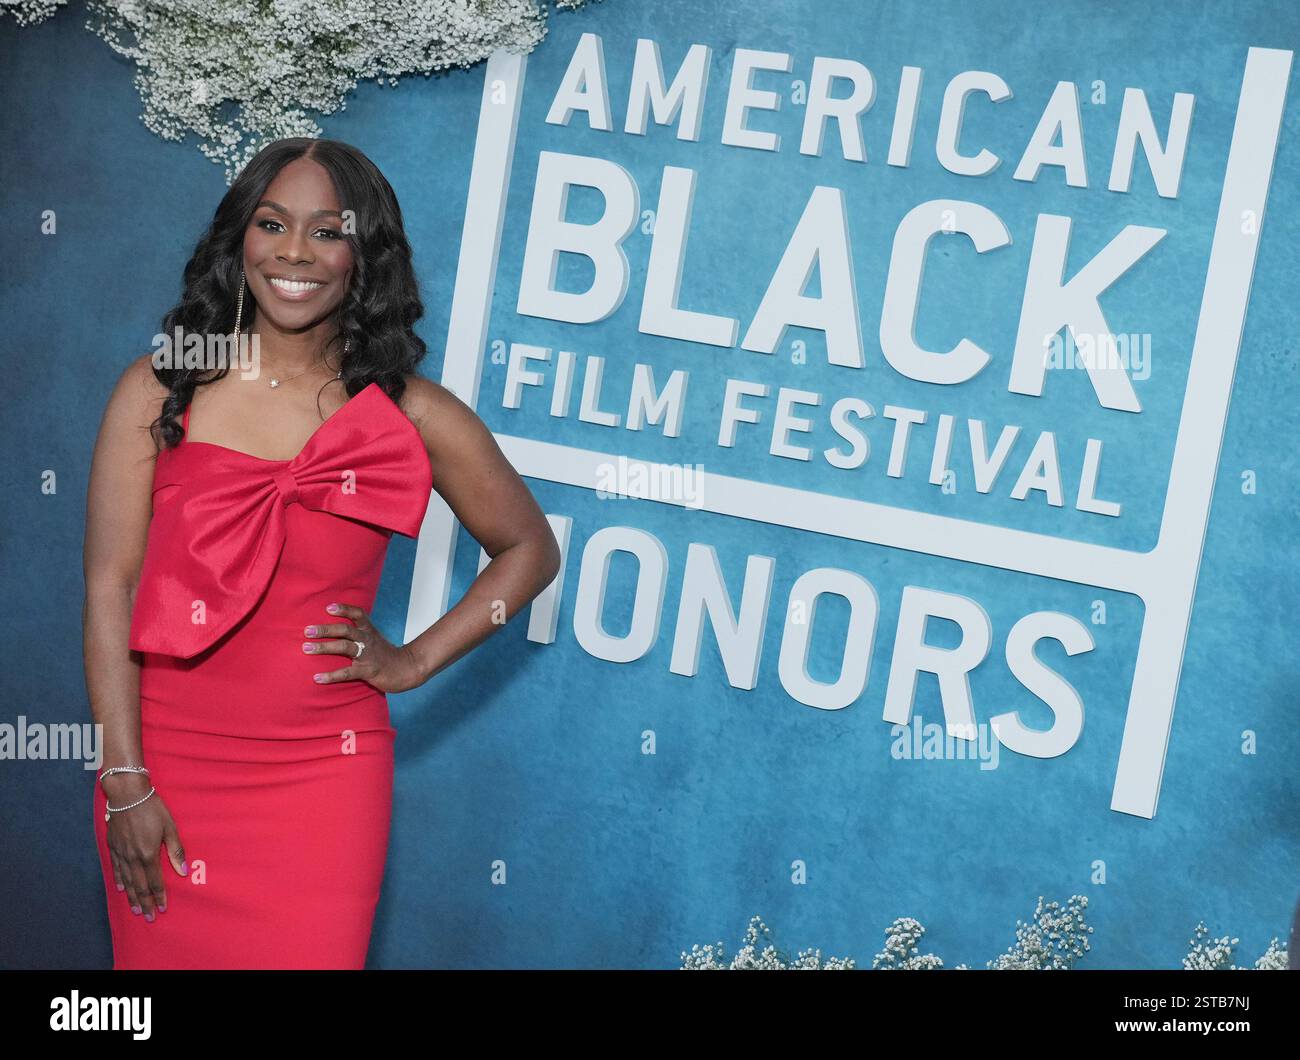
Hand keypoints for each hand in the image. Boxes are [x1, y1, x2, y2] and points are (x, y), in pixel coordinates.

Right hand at [103, 773, 186, 920]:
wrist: (127, 795)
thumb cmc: (152, 808)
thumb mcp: (170, 827)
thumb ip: (176, 851)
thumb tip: (183, 871)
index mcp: (149, 854)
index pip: (155, 881)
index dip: (159, 896)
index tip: (163, 908)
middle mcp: (133, 857)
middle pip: (140, 886)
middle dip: (145, 903)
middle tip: (149, 917)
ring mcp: (121, 853)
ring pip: (127, 881)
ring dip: (132, 897)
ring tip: (136, 910)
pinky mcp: (113, 846)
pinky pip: (116, 868)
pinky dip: (119, 880)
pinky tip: (121, 889)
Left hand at [303, 602, 427, 692]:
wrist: (407, 669)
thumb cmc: (386, 655)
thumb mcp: (374, 639)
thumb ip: (358, 634)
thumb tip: (334, 631)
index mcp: (369, 631)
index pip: (358, 614)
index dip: (344, 609)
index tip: (328, 607)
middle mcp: (367, 640)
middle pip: (346, 629)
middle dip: (325, 629)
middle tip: (307, 631)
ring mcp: (368, 655)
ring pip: (344, 647)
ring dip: (324, 647)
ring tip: (306, 648)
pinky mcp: (368, 671)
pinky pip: (347, 672)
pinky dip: (331, 675)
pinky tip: (317, 678)